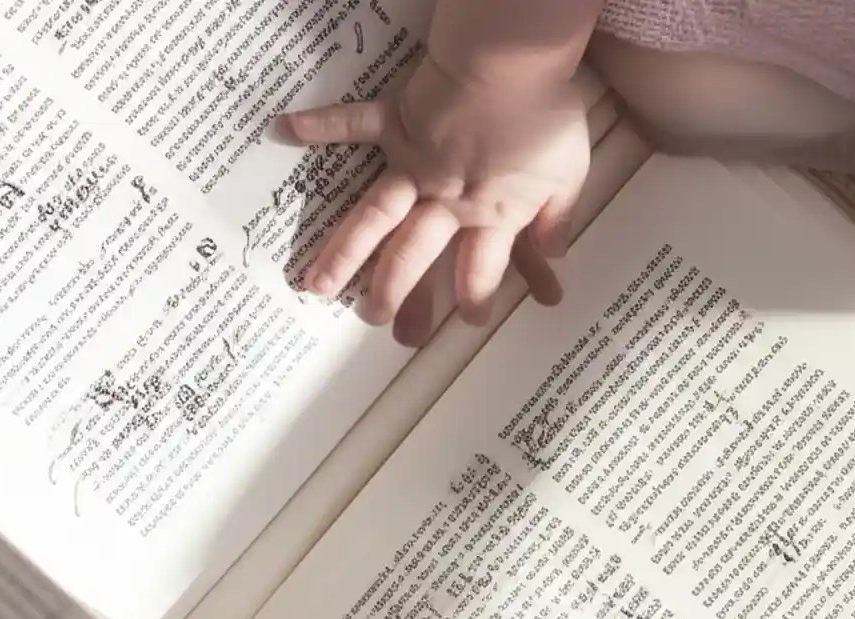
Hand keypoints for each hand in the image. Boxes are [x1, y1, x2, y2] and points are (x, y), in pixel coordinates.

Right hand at [284, 53, 590, 341]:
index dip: (476, 299)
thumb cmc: (547, 114)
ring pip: (375, 216)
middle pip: (414, 256)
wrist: (516, 61)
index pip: (481, 269)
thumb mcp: (569, 173)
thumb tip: (556, 256)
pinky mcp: (397, 122)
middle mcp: (444, 199)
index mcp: (489, 213)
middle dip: (394, 292)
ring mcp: (415, 163)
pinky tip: (285, 129)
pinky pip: (354, 123)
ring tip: (316, 285)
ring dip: (344, 251)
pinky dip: (321, 124)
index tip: (468, 320)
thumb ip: (558, 217)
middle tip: (374, 320)